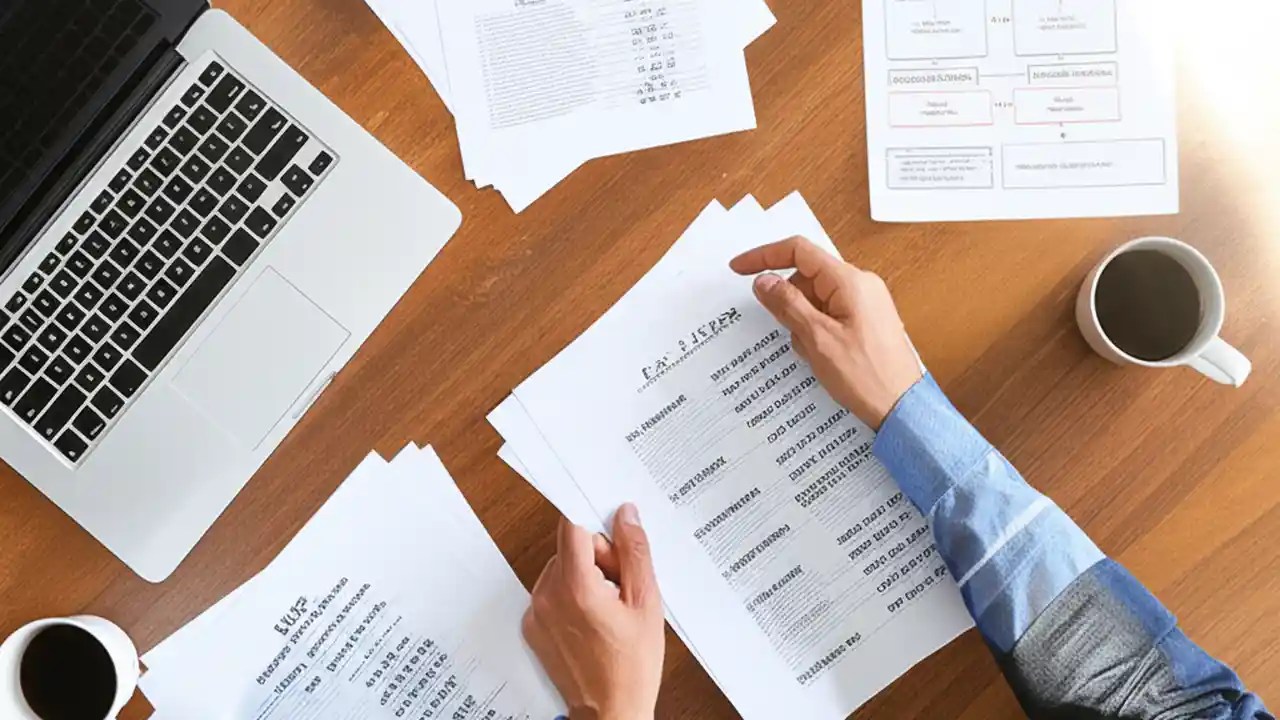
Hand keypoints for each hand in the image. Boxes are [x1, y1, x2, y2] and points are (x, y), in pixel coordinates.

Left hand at [523, 504, 664, 719]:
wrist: (610, 712)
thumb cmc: (632, 665)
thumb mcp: (646, 602)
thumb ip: (635, 552)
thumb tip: (625, 515)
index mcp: (576, 586)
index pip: (572, 526)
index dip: (594, 524)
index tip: (608, 527)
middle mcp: (548, 595)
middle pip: (570, 548)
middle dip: (598, 558)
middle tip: (621, 588)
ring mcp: (536, 612)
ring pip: (561, 569)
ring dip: (584, 577)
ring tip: (608, 609)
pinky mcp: (531, 626)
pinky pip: (552, 592)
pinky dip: (571, 598)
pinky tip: (592, 621)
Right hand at [729, 236, 922, 428]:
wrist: (901, 407)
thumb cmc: (867, 377)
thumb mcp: (817, 339)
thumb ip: (787, 305)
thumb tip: (763, 281)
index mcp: (850, 282)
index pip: (799, 251)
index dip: (765, 257)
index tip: (740, 268)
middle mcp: (861, 285)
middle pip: (806, 278)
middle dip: (789, 304)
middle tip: (791, 334)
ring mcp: (865, 303)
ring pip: (815, 300)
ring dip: (803, 324)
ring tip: (815, 353)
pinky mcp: (865, 320)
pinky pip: (829, 315)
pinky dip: (816, 332)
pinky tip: (824, 357)